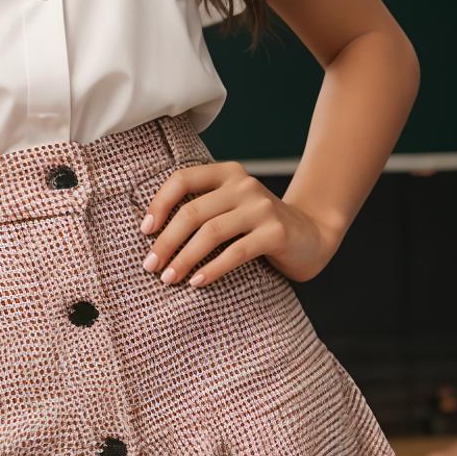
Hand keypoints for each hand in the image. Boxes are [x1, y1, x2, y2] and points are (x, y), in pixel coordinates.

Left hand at [136, 158, 336, 287]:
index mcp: (227, 173)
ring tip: (169, 278)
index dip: (159, 203)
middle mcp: (243, 184)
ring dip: (184, 258)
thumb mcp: (231, 208)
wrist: (311, 235)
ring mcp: (261, 207)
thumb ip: (203, 209)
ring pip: (211, 232)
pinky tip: (197, 282)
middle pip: (193, 211)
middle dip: (166, 241)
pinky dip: (212, 269)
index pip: (183, 179)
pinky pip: (236, 252)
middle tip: (150, 265)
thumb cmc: (258, 226)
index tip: (144, 230)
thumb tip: (152, 234)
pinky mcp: (275, 232)